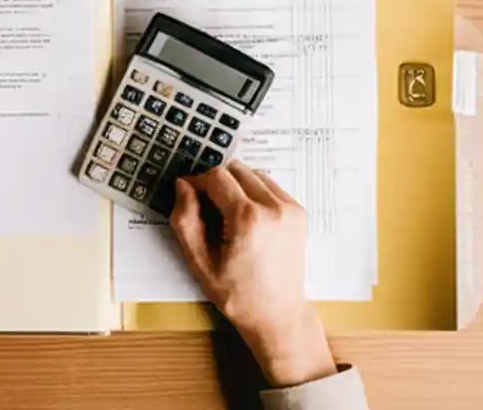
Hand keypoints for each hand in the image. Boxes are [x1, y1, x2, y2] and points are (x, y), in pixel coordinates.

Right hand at [170, 160, 336, 387]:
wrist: (277, 314)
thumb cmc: (237, 295)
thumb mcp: (198, 261)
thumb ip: (185, 219)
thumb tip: (183, 186)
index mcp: (248, 219)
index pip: (216, 176)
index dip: (198, 182)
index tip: (190, 197)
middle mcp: (274, 208)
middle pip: (236, 169)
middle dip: (217, 182)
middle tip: (207, 207)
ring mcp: (290, 209)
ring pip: (254, 174)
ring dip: (236, 184)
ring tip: (227, 213)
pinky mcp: (298, 213)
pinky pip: (270, 186)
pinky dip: (254, 192)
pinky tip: (245, 216)